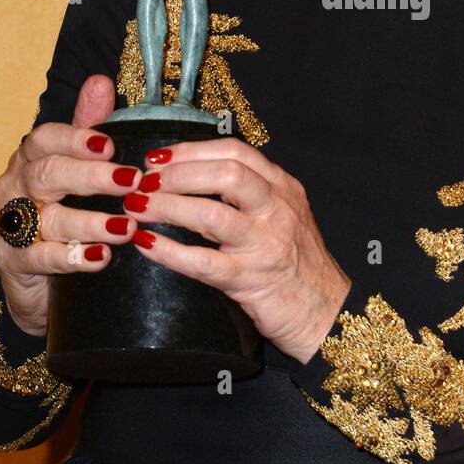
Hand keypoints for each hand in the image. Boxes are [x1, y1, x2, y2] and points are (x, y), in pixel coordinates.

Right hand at [0, 76, 142, 336]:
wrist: (38, 270)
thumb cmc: (62, 206)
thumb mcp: (77, 163)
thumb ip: (89, 126)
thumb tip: (101, 81)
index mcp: (31, 157)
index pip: (45, 139)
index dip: (75, 139)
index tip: (110, 144)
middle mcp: (15, 186)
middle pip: (48, 175)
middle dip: (91, 178)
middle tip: (132, 182)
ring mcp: (10, 224)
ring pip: (48, 218)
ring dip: (90, 222)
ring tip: (127, 227)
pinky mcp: (13, 260)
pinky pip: (40, 257)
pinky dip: (72, 257)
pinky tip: (101, 257)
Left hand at [126, 137, 351, 363]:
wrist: (327, 314)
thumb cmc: (298, 265)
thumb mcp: (283, 216)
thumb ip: (251, 194)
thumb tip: (194, 175)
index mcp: (283, 188)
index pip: (236, 152)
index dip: (191, 150)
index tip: (158, 156)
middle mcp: (277, 210)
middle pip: (225, 173)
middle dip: (177, 172)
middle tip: (143, 181)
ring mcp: (265, 245)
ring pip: (211, 214)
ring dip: (166, 206)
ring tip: (136, 207)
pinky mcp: (251, 281)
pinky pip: (202, 262)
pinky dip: (168, 250)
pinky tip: (145, 244)